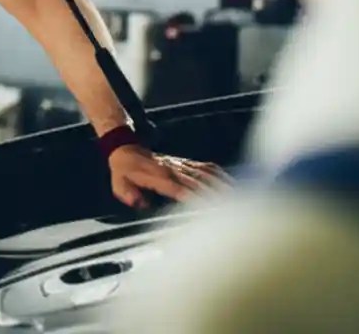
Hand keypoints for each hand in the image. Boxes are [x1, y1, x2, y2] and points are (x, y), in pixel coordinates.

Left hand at [107, 145, 229, 209]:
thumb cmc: (124, 171)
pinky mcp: (187, 163)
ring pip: (206, 174)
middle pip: (198, 183)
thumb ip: (128, 194)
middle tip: (232, 209)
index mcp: (157, 175)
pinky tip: (233, 183)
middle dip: (215, 195)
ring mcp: (182, 165)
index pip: (178, 188)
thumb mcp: (118, 183)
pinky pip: (207, 168)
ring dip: (222, 185)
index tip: (205, 208)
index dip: (191, 197)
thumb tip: (138, 203)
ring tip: (239, 198)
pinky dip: (221, 175)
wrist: (127, 149)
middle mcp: (173, 169)